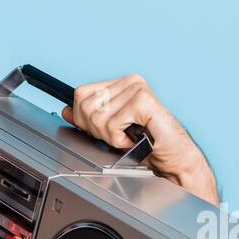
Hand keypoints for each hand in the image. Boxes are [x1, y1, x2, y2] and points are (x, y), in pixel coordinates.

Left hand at [60, 75, 218, 203]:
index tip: (102, 130)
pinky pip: (112, 124)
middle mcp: (129, 81)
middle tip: (118, 136)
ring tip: (128, 137)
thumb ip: (89, 118)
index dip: (83, 118)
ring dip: (110, 136)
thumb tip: (66, 110)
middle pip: (86, 106)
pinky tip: (134, 138)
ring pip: (97, 117)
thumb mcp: (110, 130)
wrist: (172, 157)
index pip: (81, 94)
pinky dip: (119, 139)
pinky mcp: (143, 101)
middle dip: (97, 130)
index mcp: (120, 84)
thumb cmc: (146, 143)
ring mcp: (137, 89)